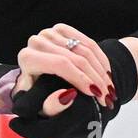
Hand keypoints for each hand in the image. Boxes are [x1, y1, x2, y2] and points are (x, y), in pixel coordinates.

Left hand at [9, 28, 136, 137]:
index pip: (60, 64)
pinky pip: (89, 43)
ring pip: (85, 50)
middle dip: (96, 79)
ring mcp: (50, 33)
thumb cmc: (39, 96)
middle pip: (75, 58)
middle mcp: (37, 42)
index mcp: (27, 58)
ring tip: (110, 90)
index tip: (96, 95)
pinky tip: (107, 75)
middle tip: (108, 97)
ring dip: (102, 72)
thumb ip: (51, 107)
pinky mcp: (62, 30)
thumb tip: (67, 95)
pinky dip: (101, 60)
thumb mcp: (41, 108)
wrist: (37, 80)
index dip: (81, 78)